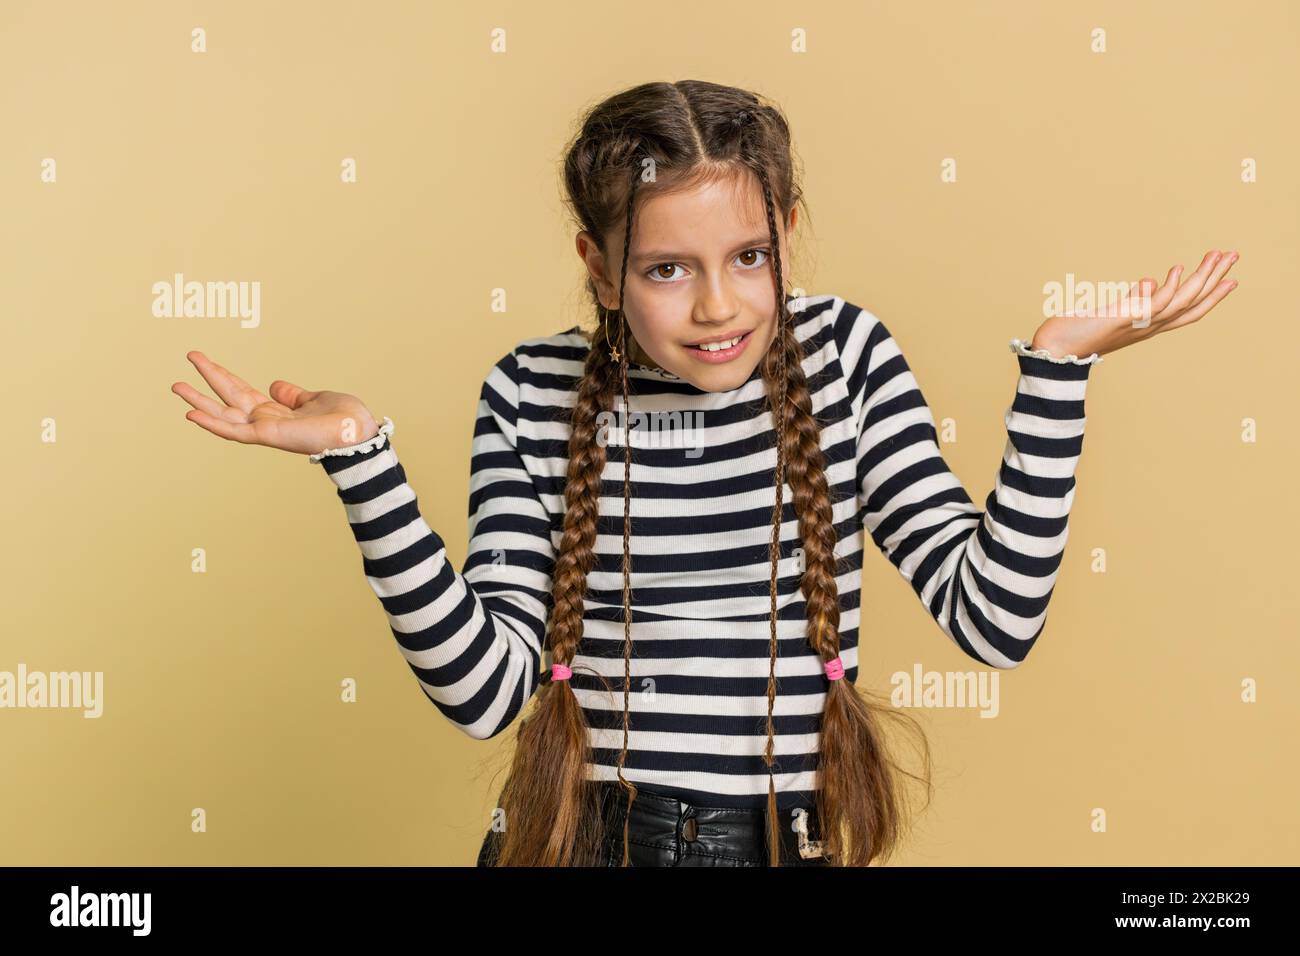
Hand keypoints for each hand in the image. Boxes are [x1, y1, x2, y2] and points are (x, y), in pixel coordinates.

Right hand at [171, 351, 378, 455]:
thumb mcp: (315, 398)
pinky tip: (191, 414)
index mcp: (276, 411)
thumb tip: (275, 386)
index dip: (222, 374)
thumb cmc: (344, 419)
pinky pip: (234, 431)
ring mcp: (264, 429)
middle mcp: (266, 420)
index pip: (240, 391)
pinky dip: (212, 424)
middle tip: (188, 356)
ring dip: (199, 401)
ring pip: (223, 414)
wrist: (357, 432)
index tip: (202, 359)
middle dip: (207, 378)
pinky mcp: (267, 436)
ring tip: (176, 386)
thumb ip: (292, 394)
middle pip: (228, 397)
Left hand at [1031, 249, 1239, 358]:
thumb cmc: (1078, 333)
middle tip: (1233, 255)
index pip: (1188, 312)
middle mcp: (1148, 328)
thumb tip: (1149, 282)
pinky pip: (1151, 305)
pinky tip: (1173, 269)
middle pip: (1192, 304)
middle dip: (1215, 280)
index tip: (1231, 278)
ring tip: (1216, 254)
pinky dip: (1166, 288)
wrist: (1053, 352)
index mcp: (1148, 327)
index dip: (1211, 296)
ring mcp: (1137, 325)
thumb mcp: (1113, 314)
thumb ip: (1134, 300)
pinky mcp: (1121, 320)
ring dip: (1200, 278)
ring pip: (1180, 301)